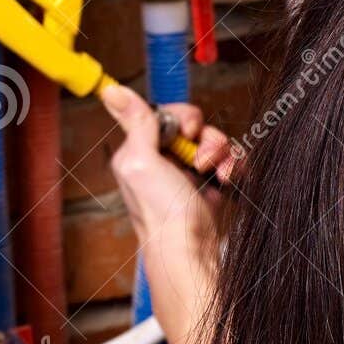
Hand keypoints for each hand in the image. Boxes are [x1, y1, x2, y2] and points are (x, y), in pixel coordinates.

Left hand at [101, 82, 233, 343]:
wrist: (191, 252)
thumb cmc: (163, 214)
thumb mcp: (142, 162)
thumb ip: (135, 123)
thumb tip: (111, 90)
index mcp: (140, 151)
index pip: (164, 114)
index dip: (181, 116)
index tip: (187, 129)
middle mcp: (163, 160)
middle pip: (193, 125)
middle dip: (204, 136)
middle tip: (200, 157)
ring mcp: (187, 173)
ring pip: (212, 141)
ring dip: (220, 152)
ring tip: (216, 172)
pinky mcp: (209, 186)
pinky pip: (227, 161)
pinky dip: (232, 166)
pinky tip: (228, 179)